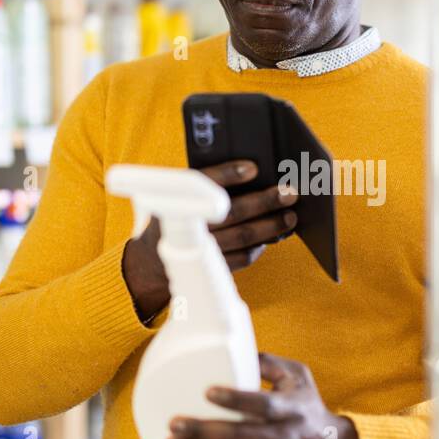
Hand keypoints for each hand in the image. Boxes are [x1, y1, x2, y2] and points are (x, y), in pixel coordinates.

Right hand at [122, 160, 298, 321]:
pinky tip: (272, 236)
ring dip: (271, 226)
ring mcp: (199, 252)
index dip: (227, 174)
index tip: (252, 167)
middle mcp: (185, 227)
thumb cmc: (170, 219)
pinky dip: (259, 247)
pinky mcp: (210, 270)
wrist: (147, 264)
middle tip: (289, 192)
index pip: (200, 183)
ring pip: (243, 237)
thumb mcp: (174, 198)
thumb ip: (201, 185)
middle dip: (265, 201)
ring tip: (290, 216)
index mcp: (172, 201)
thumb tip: (252, 174)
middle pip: (232, 212)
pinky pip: (242, 258)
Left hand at [166, 353, 358, 438]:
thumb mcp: (297, 376)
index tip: (208, 392)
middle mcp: (286, 438)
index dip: (235, 399)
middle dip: (203, 431)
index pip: (262, 405)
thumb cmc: (306, 406)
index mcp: (293, 409)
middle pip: (240, 436)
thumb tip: (236, 351)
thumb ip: (269, 363)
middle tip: (175, 423)